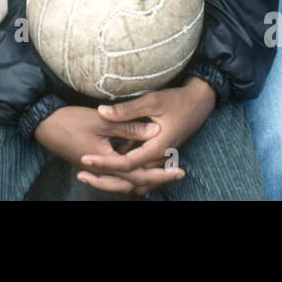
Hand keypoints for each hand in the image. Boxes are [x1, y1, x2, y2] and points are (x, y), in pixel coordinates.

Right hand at [34, 105, 168, 194]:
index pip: (139, 173)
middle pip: (135, 182)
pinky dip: (130, 170)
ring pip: (126, 180)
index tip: (180, 170)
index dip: (161, 173)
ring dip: (144, 176)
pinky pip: (117, 173)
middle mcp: (103, 170)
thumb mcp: (100, 120)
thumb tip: (155, 131)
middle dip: (157, 179)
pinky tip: (139, 159)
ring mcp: (97, 168)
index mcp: (107, 162)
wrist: (43, 124)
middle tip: (177, 173)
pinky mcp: (94, 162)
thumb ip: (128, 126)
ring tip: (163, 168)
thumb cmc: (70, 120)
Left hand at [76, 78, 216, 195]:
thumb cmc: (177, 100)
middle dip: (105, 180)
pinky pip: (140, 171)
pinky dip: (125, 171)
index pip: (126, 164)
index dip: (104, 163)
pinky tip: (108, 161)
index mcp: (157, 148)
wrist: (200, 103)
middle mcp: (159, 159)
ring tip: (90, 174)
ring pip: (136, 180)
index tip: (84, 158)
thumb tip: (102, 111)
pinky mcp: (159, 156)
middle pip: (130, 180)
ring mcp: (160, 159)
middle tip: (82, 175)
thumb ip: (127, 110)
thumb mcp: (152, 101)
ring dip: (115, 179)